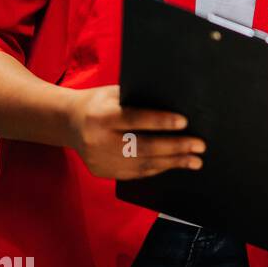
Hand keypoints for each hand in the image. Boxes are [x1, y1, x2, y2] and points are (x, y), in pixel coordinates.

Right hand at [65, 84, 204, 179]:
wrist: (68, 122)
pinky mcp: (102, 172)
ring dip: (172, 163)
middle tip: (199, 146)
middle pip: (142, 146)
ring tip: (195, 161)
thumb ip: (139, 100)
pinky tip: (175, 164)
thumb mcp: (114, 93)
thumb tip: (177, 104)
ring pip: (142, 164)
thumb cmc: (100, 102)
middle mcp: (97, 140)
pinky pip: (135, 173)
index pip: (134, 119)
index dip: (160, 121)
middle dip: (175, 147)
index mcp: (100, 116)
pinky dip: (158, 169)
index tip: (185, 122)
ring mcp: (98, 159)